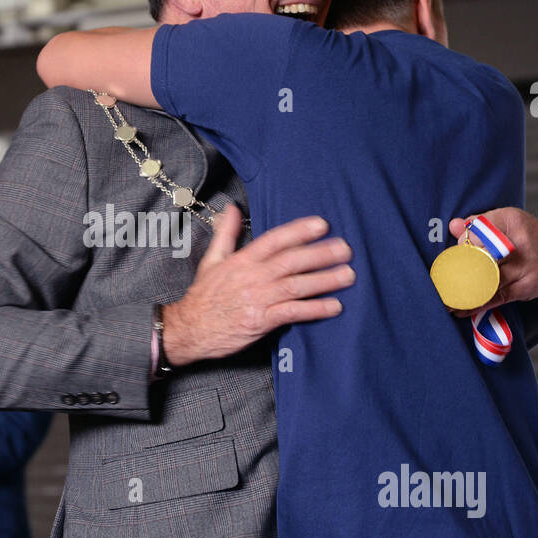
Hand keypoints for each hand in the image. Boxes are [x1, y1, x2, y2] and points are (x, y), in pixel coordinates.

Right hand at [161, 203, 354, 365]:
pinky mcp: (261, 322)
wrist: (189, 329)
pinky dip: (314, 309)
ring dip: (324, 280)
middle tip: (346, 249)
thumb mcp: (211, 260)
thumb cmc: (203, 296)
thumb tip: (231, 208)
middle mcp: (252, 278)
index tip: (322, 224)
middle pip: (291, 262)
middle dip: (320, 254)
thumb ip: (225, 234)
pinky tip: (334, 306)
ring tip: (348, 275)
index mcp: (242, 260)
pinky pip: (292, 313)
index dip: (299, 231)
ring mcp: (257, 300)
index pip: (274, 240)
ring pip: (296, 286)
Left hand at [446, 207, 537, 316]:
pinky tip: (460, 309)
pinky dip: (476, 304)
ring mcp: (526, 266)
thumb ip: (479, 224)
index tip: (453, 254)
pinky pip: (496, 297)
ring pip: (487, 280)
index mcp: (512, 220)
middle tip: (441, 281)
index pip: (478, 231)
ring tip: (444, 298)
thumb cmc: (524, 237)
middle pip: (482, 256)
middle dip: (460, 269)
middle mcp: (520, 243)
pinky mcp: (527, 286)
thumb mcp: (506, 222)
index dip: (463, 244)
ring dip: (464, 291)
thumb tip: (454, 226)